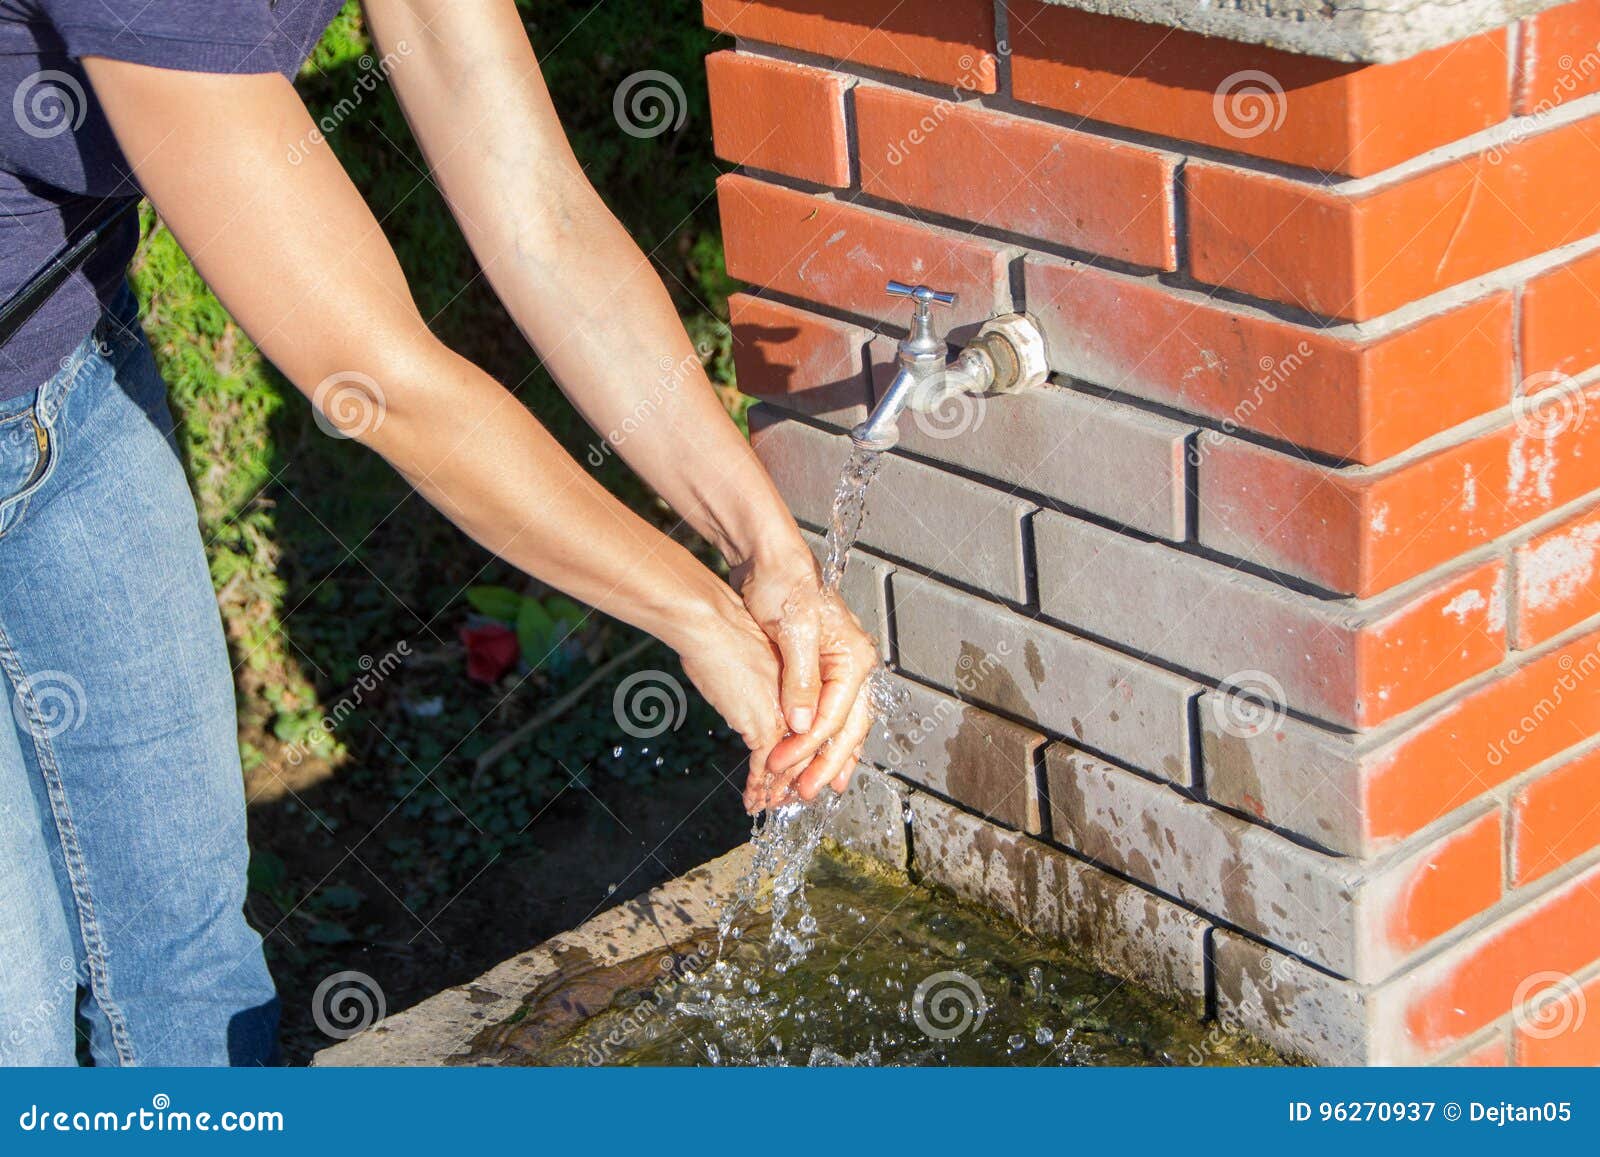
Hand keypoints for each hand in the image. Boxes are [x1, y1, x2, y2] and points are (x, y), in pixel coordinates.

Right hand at [669, 586, 788, 805]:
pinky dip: (757, 786)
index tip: (803, 768)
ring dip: (778, 788)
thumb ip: (768, 680)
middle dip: (797, 778)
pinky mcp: (762, 727)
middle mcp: (802, 704)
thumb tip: (764, 693)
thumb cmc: (731, 631)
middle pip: (806, 750)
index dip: (810, 752)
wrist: (712, 625)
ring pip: (788, 762)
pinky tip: (753, 801)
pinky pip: (764, 766)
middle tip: (790, 798)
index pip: (814, 728)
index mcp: (807, 684)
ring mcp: (784, 717)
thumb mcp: (759, 656)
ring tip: (771, 805)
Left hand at [731, 546, 879, 808]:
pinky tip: (814, 762)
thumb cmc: (784, 585)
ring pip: (842, 728)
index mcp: (853, 658)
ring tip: (813, 790)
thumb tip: (805, 724)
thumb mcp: (793, 630)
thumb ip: (800, 679)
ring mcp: (837, 671)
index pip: (834, 717)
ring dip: (827, 761)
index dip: (807, 747)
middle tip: (802, 794)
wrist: (771, 560)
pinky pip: (827, 718)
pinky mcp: (818, 672)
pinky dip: (822, 743)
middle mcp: (852, 668)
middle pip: (847, 730)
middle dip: (824, 765)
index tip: (779, 765)